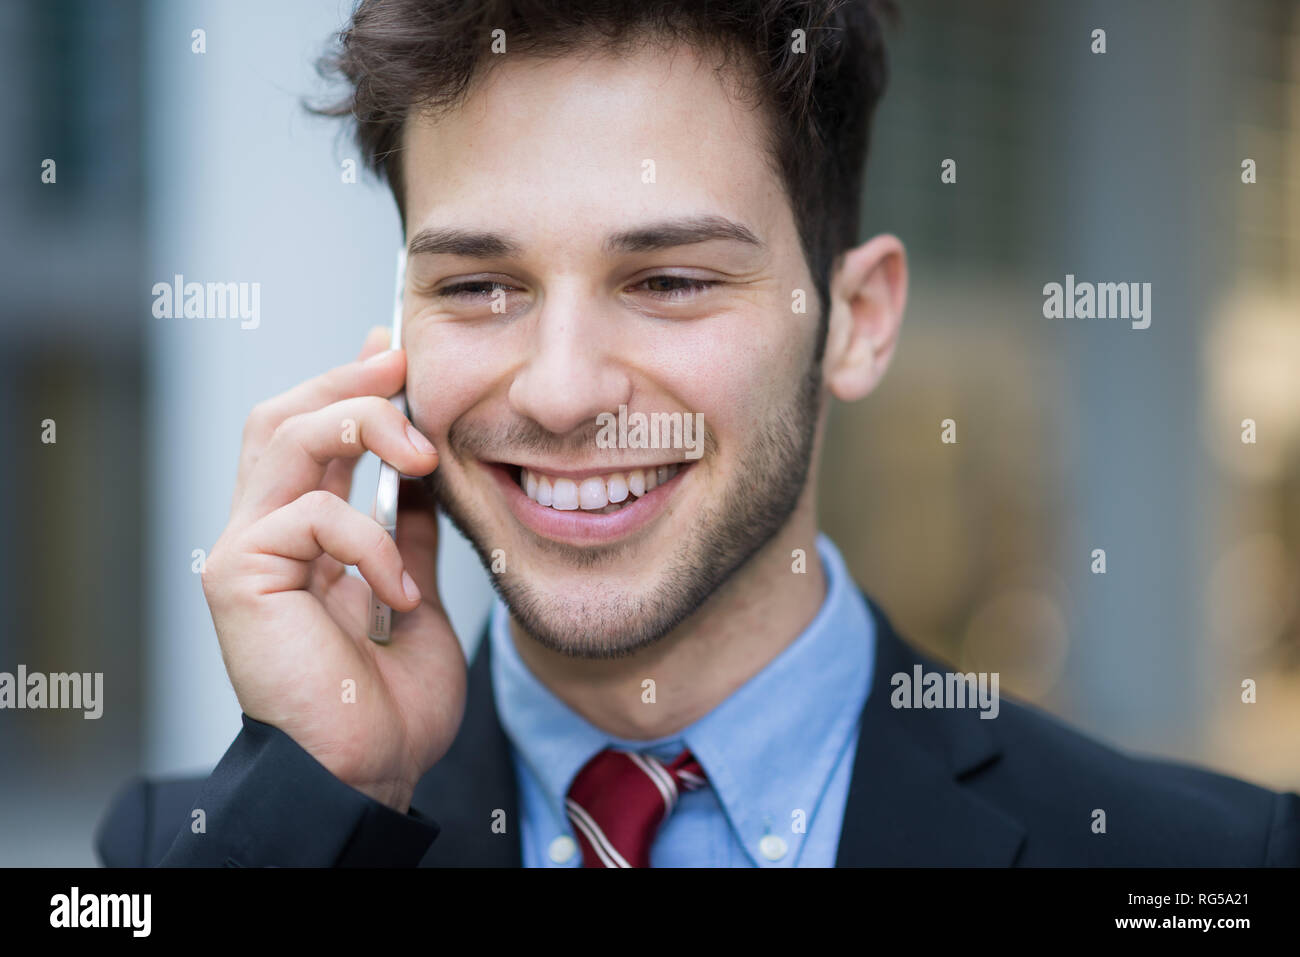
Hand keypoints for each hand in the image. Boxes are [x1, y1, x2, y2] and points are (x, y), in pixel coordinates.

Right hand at [200, 327, 465, 812]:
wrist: (366, 773)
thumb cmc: (387, 703)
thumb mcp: (413, 596)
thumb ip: (408, 537)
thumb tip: (425, 480)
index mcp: (303, 539)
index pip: (313, 435)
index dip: (348, 384)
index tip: (393, 348)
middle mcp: (264, 534)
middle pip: (284, 415)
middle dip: (346, 381)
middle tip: (401, 366)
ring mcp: (246, 552)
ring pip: (282, 435)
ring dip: (359, 424)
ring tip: (421, 453)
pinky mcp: (240, 575)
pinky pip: (312, 515)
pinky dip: (369, 540)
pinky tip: (398, 590)